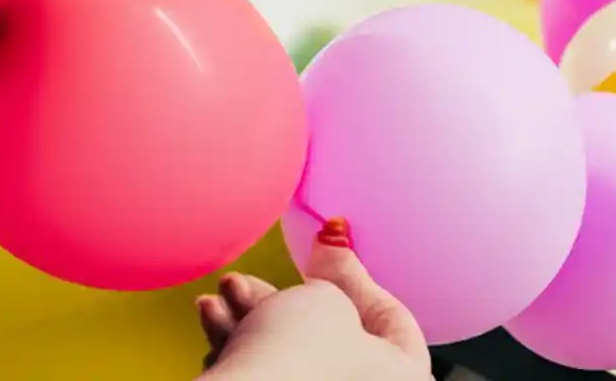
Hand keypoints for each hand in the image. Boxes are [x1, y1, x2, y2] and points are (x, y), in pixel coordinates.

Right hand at [196, 220, 431, 380]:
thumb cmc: (300, 357)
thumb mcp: (326, 297)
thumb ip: (336, 274)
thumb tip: (334, 248)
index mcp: (403, 374)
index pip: (391, 317)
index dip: (355, 276)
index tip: (326, 248)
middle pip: (330, 334)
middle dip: (285, 295)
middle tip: (261, 272)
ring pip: (290, 353)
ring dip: (252, 313)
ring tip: (227, 289)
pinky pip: (265, 374)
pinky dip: (240, 344)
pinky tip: (213, 315)